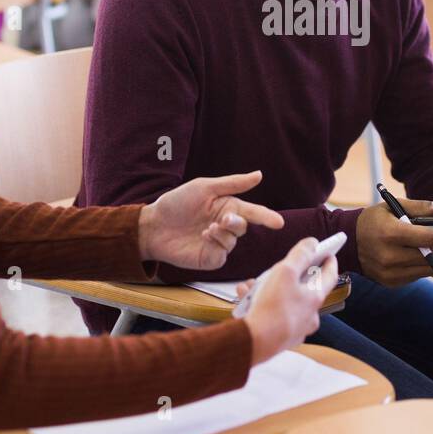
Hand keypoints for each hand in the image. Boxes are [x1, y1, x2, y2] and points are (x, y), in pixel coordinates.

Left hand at [137, 170, 283, 270]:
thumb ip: (233, 184)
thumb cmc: (176, 203)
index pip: (253, 212)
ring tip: (206, 229)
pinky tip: (204, 237)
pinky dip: (216, 244)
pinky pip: (223, 254)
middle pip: (244, 226)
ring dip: (224, 233)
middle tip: (224, 219)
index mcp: (228, 207)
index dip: (267, 217)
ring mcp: (218, 243)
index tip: (279, 223)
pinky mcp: (210, 258)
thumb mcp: (204, 187)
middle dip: (236, 223)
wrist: (153, 225)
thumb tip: (259, 174)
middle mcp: (226, 226)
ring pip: (234, 240)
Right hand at [240, 238, 338, 363]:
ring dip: (269, 290)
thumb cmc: (272, 307)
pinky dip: (262, 305)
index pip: (330, 276)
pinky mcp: (280, 338)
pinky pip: (273, 315)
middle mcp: (309, 315)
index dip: (329, 261)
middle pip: (303, 289)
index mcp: (315, 299)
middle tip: (277, 268)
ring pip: (284, 301)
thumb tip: (312, 244)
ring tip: (251, 284)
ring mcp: (295, 328)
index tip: (329, 252)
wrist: (254, 342)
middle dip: (287, 276)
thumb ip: (300, 255)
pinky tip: (246, 299)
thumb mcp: (286, 271)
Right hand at [355, 198, 432, 285]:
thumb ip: (419, 207)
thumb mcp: (393, 207)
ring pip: (426, 268)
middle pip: (430, 255)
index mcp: (390, 234)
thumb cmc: (373, 221)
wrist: (349, 242)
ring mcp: (389, 272)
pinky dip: (421, 266)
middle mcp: (389, 256)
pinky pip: (416, 276)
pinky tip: (416, 255)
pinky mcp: (390, 282)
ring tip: (430, 245)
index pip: (428, 238)